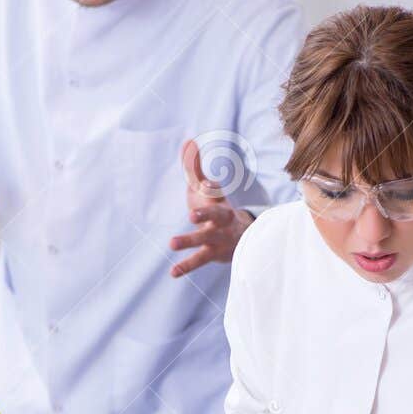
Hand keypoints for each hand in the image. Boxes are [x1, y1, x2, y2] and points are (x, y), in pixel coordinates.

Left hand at [169, 139, 253, 277]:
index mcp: (221, 200)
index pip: (216, 192)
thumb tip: (187, 141)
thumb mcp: (207, 188)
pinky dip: (186, 266)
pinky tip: (173, 272)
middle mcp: (222, 219)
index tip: (206, 183)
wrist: (241, 238)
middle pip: (216, 214)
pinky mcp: (213, 254)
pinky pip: (199, 260)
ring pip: (205, 239)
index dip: (211, 188)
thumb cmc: (217, 208)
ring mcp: (218, 237)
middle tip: (191, 214)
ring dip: (189, 240)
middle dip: (206, 212)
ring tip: (171, 243)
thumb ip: (194, 167)